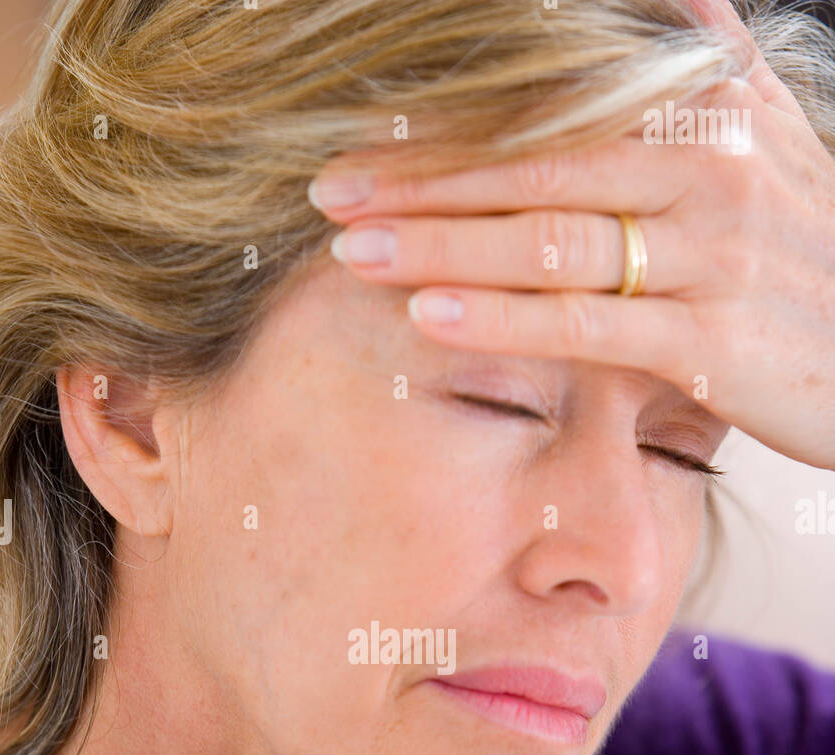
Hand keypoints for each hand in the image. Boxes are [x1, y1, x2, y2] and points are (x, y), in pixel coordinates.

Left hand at [309, 4, 834, 470]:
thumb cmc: (804, 243)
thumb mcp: (769, 128)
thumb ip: (703, 51)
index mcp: (706, 109)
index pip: (552, 110)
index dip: (453, 125)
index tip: (364, 141)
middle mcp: (705, 170)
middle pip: (534, 167)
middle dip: (422, 181)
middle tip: (330, 195)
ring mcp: (709, 255)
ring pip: (549, 242)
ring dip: (441, 248)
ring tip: (353, 255)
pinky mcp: (710, 340)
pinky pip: (586, 324)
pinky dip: (502, 320)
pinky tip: (429, 319)